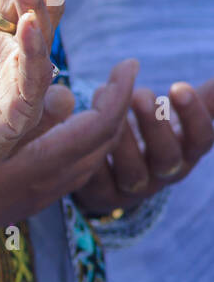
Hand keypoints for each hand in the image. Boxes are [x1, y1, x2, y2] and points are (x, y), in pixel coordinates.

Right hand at [0, 59, 136, 243]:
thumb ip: (12, 106)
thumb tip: (54, 82)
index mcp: (39, 163)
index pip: (100, 126)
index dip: (120, 92)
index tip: (128, 64)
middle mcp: (50, 181)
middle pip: (104, 139)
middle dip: (115, 103)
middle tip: (116, 73)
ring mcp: (45, 193)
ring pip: (93, 153)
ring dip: (100, 123)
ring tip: (95, 96)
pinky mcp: (36, 198)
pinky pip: (77, 165)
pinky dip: (83, 139)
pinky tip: (64, 127)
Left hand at [73, 79, 213, 216]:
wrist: (116, 174)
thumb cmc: (151, 134)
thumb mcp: (178, 116)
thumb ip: (204, 97)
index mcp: (186, 152)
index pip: (201, 139)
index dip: (193, 115)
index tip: (178, 86)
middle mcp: (163, 174)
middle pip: (167, 157)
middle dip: (154, 126)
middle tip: (139, 95)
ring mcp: (133, 189)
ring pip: (132, 172)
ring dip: (120, 138)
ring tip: (104, 100)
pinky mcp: (101, 195)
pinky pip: (96, 183)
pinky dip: (90, 158)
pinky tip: (79, 130)